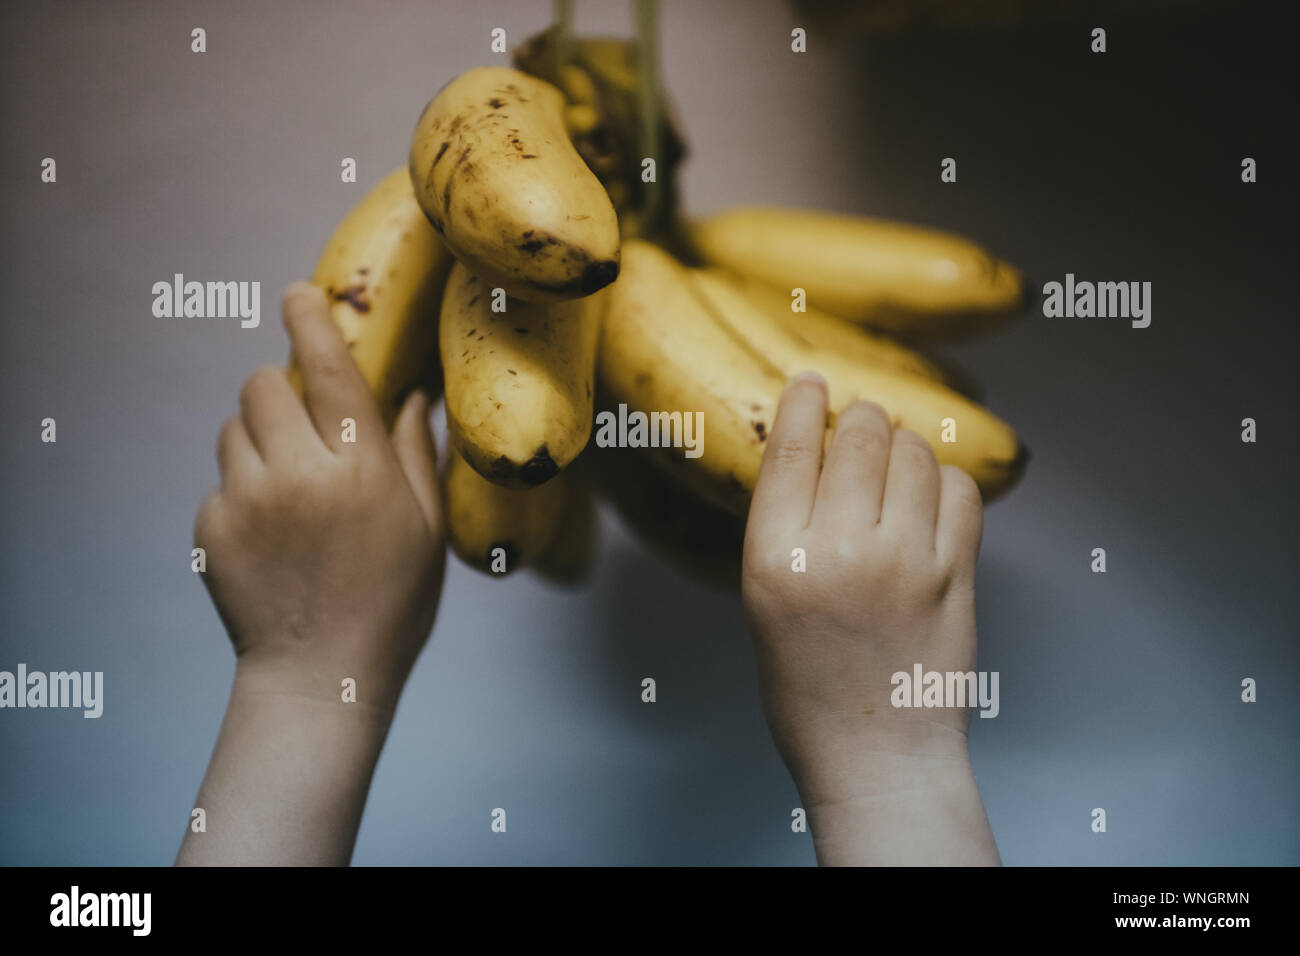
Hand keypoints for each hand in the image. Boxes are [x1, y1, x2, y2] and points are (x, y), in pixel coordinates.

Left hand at [194, 282, 444, 713]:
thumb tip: (415, 393)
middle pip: (262, 385)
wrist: (319, 676)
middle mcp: (300, 475)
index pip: (331, 370)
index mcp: (362, 470)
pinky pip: (220, 482)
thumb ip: (417, 453)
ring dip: (258, 440)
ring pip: (233, 429)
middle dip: (280, 391)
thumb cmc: (391, 604)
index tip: (298, 292)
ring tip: (289, 489)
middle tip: (303, 425)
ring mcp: (249, 502)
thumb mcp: (426, 528)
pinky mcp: (212, 528)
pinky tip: (272, 536)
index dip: (311, 320)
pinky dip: (242, 492)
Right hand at [741, 372, 998, 864]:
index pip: (789, 450)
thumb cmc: (808, 687)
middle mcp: (839, 551)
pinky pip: (960, 492)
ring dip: (904, 446)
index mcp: (776, 560)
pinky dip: (946, 482)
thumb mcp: (765, 603)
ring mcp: (904, 562)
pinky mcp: (955, 575)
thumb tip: (818, 453)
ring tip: (896, 468)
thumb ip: (786, 528)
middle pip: (859, 436)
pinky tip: (930, 500)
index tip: (811, 381)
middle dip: (859, 419)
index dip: (802, 403)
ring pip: (914, 453)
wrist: (876, 756)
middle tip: (860, 425)